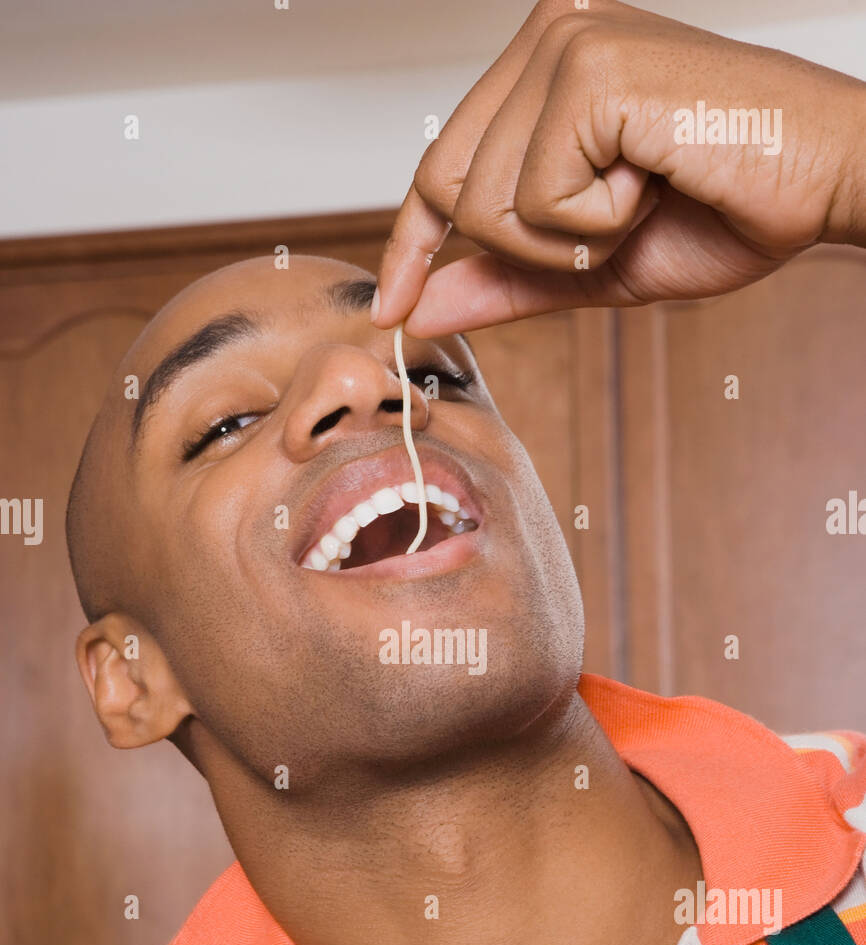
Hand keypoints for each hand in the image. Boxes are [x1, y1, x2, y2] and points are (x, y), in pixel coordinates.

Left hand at [372, 0, 865, 335]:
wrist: (825, 182)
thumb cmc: (726, 206)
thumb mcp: (592, 263)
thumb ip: (503, 280)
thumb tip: (419, 310)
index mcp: (543, 64)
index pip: (441, 165)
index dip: (411, 243)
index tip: (392, 305)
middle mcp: (545, 32)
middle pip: (453, 193)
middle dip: (529, 247)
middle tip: (619, 218)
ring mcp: (564, 40)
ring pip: (488, 204)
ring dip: (571, 240)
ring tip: (645, 193)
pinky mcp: (590, 67)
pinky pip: (537, 200)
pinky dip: (598, 224)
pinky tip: (654, 179)